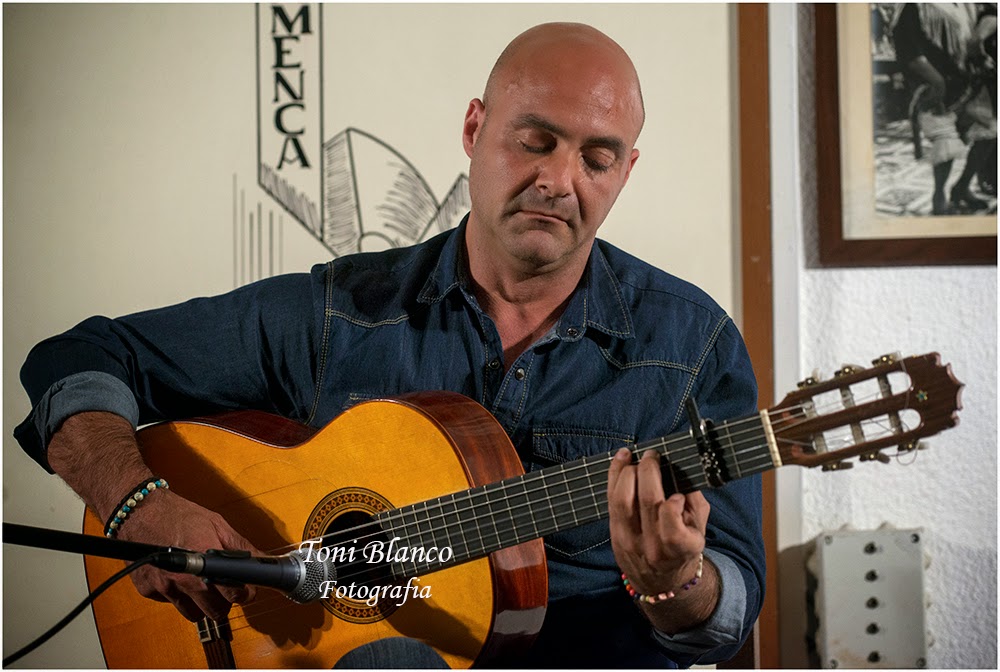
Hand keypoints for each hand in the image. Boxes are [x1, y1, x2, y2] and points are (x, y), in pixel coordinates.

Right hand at [117, 490, 259, 621]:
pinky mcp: (149, 591)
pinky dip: (179, 596)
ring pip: (193, 614)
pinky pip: (171, 604)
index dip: (245, 595)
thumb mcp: (216, 524)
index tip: (248, 591)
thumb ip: (240, 546)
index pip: (234, 593)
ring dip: (202, 604)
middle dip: (225, 603)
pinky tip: (180, 577)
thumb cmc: (178, 514)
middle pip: (215, 612)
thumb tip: (262, 559)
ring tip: (203, 584)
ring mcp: (165, 587)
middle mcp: (185, 578)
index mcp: (206, 560)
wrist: (138, 512)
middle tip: (226, 589)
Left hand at [607, 448, 716, 631]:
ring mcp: (629, 542)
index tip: (678, 494)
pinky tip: (621, 461)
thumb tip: (682, 469)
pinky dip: (614, 477)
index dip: (673, 505)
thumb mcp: (700, 530)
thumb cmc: (683, 548)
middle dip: (649, 471)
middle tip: (653, 455)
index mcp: (681, 549)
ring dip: (626, 471)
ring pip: (622, 500)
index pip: (672, 528)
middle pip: (646, 502)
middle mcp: (653, 548)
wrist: (660, 582)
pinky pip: (610, 501)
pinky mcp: (613, 535)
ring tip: (633, 456)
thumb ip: (695, 502)